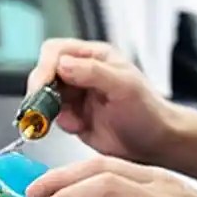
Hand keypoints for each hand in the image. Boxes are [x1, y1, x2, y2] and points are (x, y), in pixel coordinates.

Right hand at [27, 39, 177, 160]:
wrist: (155, 144)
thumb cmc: (148, 112)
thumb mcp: (124, 87)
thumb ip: (93, 72)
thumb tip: (63, 65)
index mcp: (94, 57)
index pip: (56, 52)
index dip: (45, 67)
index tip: (41, 87)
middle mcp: (81, 73)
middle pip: (45, 73)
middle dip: (41, 92)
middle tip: (41, 109)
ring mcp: (76, 96)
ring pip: (45, 97)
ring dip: (48, 110)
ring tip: (70, 120)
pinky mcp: (73, 117)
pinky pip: (53, 118)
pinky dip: (59, 124)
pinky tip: (78, 127)